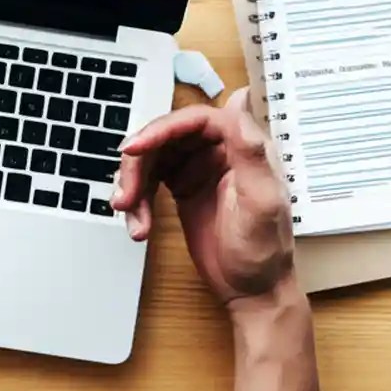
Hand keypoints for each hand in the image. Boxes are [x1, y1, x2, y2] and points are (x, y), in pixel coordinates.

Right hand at [110, 87, 294, 305]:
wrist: (253, 291)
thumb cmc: (264, 251)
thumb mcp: (261, 202)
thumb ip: (250, 151)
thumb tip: (241, 99)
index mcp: (242, 146)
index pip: (193, 121)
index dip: (160, 130)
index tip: (135, 148)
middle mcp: (219, 151)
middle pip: (165, 139)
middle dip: (138, 164)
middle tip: (125, 193)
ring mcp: (198, 169)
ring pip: (151, 159)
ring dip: (133, 185)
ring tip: (128, 214)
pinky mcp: (182, 188)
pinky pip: (149, 183)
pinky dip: (137, 202)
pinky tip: (139, 225)